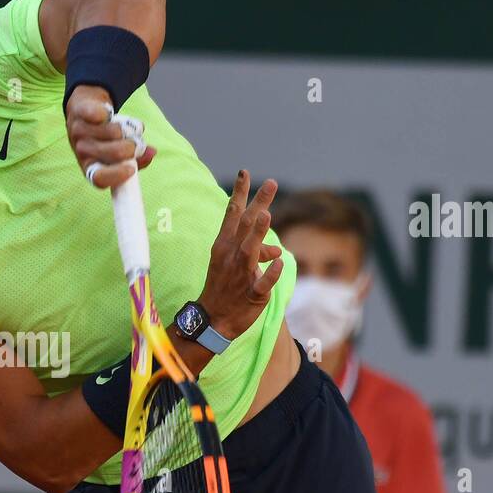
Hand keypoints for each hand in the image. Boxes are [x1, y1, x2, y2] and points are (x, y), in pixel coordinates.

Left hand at [67, 86, 156, 188]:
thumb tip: (151, 153)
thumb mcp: (120, 154)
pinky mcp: (79, 112)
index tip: (132, 169)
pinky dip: (108, 114)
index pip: (99, 178)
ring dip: (124, 129)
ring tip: (122, 129)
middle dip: (130, 148)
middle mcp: (82, 152)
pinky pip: (99, 114)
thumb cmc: (105, 139)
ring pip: (113, 132)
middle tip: (135, 144)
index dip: (117, 175)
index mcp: (90, 167)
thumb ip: (137, 159)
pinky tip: (108, 115)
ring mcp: (79, 132)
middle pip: (113, 153)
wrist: (84, 112)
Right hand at [199, 171, 284, 340]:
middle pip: (245, 226)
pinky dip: (270, 273)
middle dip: (258, 203)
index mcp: (225, 246)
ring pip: (250, 251)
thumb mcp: (235, 265)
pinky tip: (279, 262)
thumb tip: (276, 249)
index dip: (240, 193)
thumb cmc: (224, 288)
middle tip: (272, 183)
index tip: (245, 172)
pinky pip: (262, 282)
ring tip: (266, 216)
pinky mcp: (252, 294)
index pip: (233, 214)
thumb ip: (257, 252)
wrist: (213, 319)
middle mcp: (232, 256)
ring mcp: (241, 274)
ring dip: (258, 234)